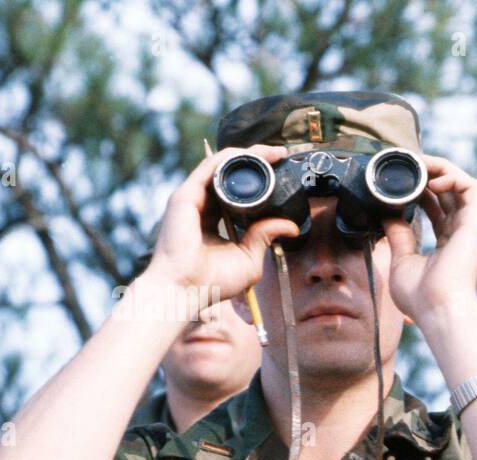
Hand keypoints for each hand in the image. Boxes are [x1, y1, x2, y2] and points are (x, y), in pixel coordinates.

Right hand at [144, 145, 299, 307]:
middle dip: (257, 160)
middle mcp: (202, 204)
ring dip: (248, 155)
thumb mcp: (249, 258)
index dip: (260, 180)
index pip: (238, 191)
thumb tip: (291, 226)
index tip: (282, 171)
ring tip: (273, 152)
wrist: (185, 290)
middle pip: (231, 173)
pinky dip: (232, 158)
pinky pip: (211, 167)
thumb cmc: (212, 281)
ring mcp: (192, 197)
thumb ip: (265, 237)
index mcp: (214, 218)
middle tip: (282, 155)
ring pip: (222, 165)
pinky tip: (252, 154)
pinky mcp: (186, 195)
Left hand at [382, 154, 476, 327]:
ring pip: (462, 183)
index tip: (401, 180)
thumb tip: (388, 216)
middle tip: (408, 164)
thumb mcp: (401, 260)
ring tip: (420, 164)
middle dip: (429, 172)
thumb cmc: (421, 296)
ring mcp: (469, 226)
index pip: (437, 206)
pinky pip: (472, 188)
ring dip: (442, 168)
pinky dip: (454, 177)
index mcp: (446, 242)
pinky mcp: (475, 223)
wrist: (438, 309)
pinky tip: (432, 180)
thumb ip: (398, 236)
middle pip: (450, 191)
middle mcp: (460, 231)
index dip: (421, 189)